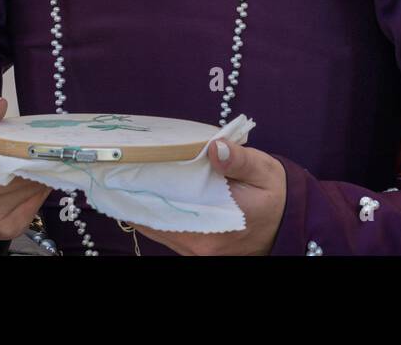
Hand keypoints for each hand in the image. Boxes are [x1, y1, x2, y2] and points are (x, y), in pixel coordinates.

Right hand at [0, 94, 52, 247]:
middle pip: (21, 172)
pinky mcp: (7, 229)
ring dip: (39, 173)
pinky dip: (39, 188)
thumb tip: (0, 104)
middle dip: (33, 158)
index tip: (32, 136)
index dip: (21, 145)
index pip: (2, 156)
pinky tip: (31, 179)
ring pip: (32, 187)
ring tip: (33, 161)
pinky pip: (36, 202)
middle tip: (39, 146)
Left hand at [123, 137, 286, 254]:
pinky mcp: (198, 249)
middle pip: (155, 220)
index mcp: (216, 224)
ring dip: (139, 206)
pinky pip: (166, 232)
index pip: (166, 207)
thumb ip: (238, 160)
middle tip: (111, 172)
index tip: (122, 169)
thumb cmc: (275, 195)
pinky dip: (152, 214)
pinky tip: (141, 195)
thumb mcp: (263, 171)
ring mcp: (198, 250)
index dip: (141, 189)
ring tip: (119, 181)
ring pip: (157, 228)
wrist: (290, 224)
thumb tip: (215, 149)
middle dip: (133, 197)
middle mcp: (201, 244)